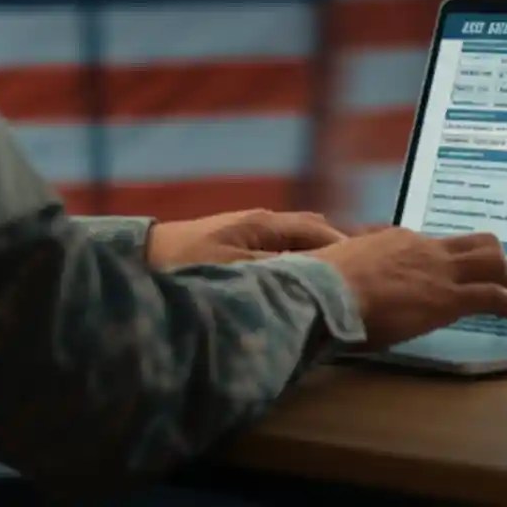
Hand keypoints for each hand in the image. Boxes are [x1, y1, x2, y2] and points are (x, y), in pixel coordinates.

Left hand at [147, 209, 345, 267]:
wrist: (137, 258)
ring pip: (297, 241)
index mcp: (266, 224)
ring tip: (338, 282)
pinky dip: (299, 262)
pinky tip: (302, 283)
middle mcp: (262, 223)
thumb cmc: (184, 264)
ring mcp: (249, 232)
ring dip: (318, 258)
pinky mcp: (236, 246)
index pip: (321, 232)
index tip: (368, 272)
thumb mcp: (236, 271)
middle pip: (313, 233)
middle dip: (337, 252)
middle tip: (360, 278)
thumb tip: (317, 278)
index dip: (347, 251)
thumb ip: (279, 271)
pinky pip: (281, 251)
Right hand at [305, 228, 506, 349]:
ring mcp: (439, 269)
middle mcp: (423, 247)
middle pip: (474, 243)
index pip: (434, 246)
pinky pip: (498, 297)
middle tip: (504, 281)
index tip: (451, 276)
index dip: (449, 261)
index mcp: (394, 241)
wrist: (323, 292)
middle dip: (494, 261)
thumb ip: (348, 276)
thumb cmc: (320, 289)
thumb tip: (338, 289)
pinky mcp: (450, 297)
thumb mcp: (335, 273)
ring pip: (492, 261)